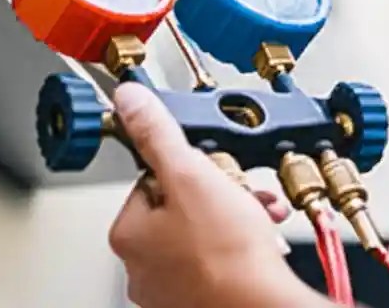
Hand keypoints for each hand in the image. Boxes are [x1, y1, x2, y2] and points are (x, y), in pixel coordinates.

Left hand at [107, 83, 329, 307]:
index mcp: (129, 233)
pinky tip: (258, 245)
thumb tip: (130, 100)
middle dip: (219, 194)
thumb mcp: (192, 174)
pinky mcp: (200, 299)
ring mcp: (171, 288)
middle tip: (238, 195)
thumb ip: (159, 134)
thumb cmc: (226, 254)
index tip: (212, 171)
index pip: (153, 177)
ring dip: (235, 218)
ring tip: (256, 220)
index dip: (190, 167)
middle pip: (181, 206)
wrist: (260, 304)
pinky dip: (239, 248)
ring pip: (203, 233)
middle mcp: (141, 265)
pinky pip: (218, 260)